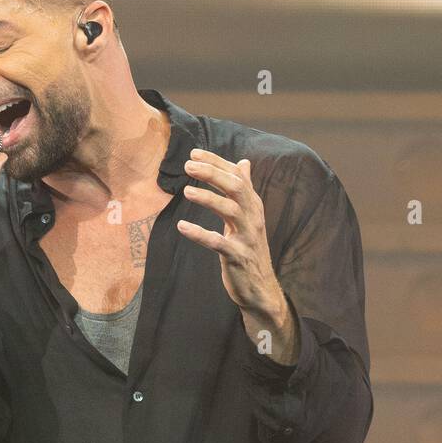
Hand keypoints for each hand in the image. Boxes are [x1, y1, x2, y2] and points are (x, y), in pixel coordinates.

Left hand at [177, 149, 298, 362]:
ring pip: (230, 210)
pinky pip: (218, 243)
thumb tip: (244, 162)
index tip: (193, 154)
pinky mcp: (238, 257)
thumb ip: (244, 190)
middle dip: (213, 174)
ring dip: (208, 198)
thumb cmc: (249, 249)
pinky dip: (200, 235)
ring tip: (186, 192)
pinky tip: (182, 228)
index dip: (216, 163)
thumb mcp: (248, 217)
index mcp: (252, 206)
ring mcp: (247, 237)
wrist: (259, 288)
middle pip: (236, 187)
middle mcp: (253, 217)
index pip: (236, 176)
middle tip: (188, 166)